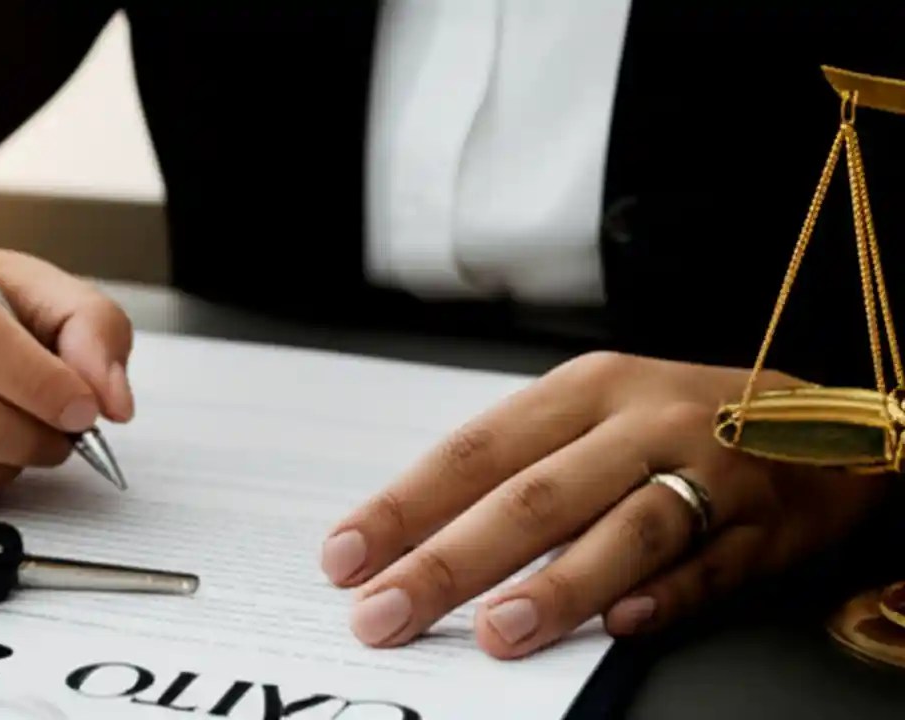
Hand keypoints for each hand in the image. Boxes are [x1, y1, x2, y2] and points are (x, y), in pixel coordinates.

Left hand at [320, 352, 888, 657]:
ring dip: (556, 586)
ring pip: (623, 531)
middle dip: (448, 561)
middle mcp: (640, 421)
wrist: (818, 418)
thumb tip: (415, 539)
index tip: (344, 557)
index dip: (403, 506)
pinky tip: (621, 630)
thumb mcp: (593, 418)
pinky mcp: (765, 523)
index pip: (472, 450)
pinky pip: (708, 567)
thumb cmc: (675, 422)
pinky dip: (665, 598)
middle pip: (532, 496)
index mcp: (583, 390)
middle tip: (384, 614)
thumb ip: (518, 470)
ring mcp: (707, 471)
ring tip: (494, 632)